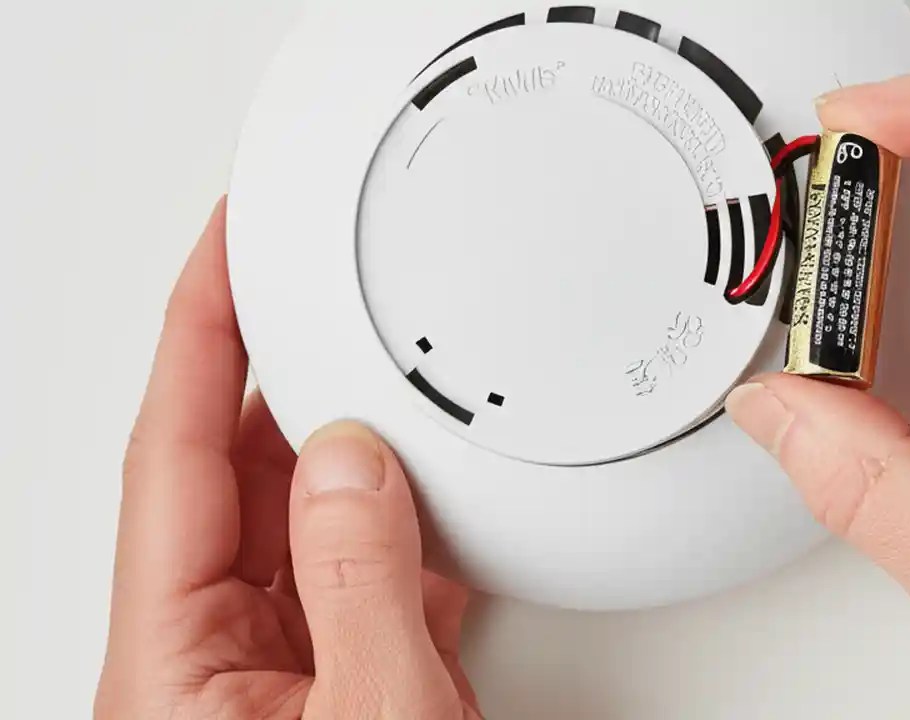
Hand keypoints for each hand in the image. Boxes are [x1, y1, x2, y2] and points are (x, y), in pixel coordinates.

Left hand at [95, 200, 479, 718]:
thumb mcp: (373, 716)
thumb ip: (360, 587)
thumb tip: (354, 461)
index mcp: (175, 664)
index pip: (170, 458)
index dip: (198, 334)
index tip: (227, 246)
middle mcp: (217, 657)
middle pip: (237, 473)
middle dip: (289, 374)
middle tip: (327, 286)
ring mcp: (289, 668)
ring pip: (309, 516)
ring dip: (363, 452)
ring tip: (406, 384)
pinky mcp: (353, 680)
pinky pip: (371, 567)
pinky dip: (414, 522)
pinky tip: (450, 496)